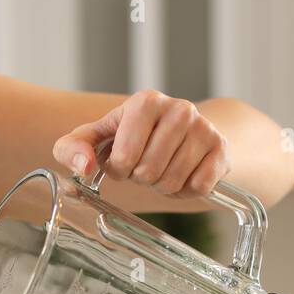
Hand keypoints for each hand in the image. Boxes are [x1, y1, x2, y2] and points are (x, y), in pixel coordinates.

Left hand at [52, 89, 230, 197]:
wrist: (179, 133)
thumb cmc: (130, 138)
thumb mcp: (95, 139)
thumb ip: (72, 149)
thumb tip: (84, 166)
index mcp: (145, 102)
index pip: (125, 158)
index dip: (118, 170)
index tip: (122, 160)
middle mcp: (179, 109)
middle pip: (149, 172)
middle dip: (141, 178)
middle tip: (144, 166)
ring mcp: (204, 128)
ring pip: (173, 182)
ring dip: (162, 186)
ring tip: (162, 169)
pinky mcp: (221, 150)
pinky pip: (198, 187)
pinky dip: (185, 191)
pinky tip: (182, 175)